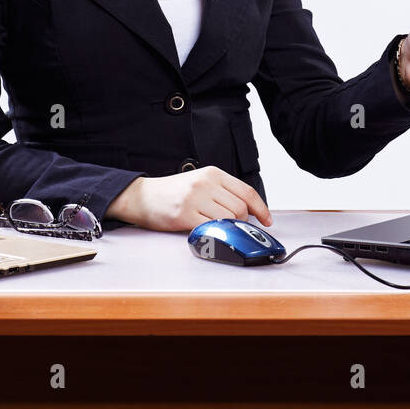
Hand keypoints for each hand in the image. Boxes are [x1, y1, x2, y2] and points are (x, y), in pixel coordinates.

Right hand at [105, 167, 272, 232]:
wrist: (142, 196)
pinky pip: (210, 228)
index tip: (267, 220)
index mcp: (213, 173)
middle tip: (233, 228)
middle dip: (242, 222)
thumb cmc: (172, 192)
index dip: (261, 208)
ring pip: (228, 219)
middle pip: (240, 207)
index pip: (247, 191)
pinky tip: (209, 234)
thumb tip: (247, 211)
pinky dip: (215, 235)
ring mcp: (195, 198)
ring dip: (229, 229)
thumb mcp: (200, 182)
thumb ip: (222, 192)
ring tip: (218, 230)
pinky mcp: (184, 214)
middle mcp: (206, 183)